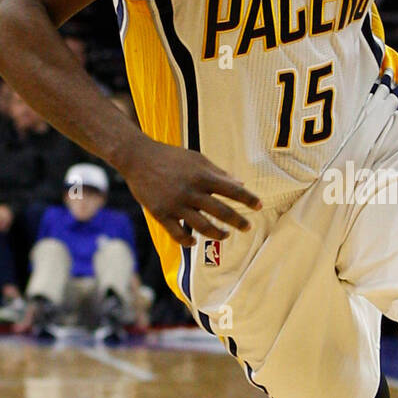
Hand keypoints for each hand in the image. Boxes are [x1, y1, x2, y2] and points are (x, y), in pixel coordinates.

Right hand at [120, 134, 261, 248]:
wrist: (137, 157)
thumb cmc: (171, 156)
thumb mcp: (197, 159)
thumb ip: (219, 173)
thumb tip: (240, 184)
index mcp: (202, 176)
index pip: (232, 190)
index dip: (248, 199)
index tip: (259, 206)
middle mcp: (190, 192)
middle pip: (221, 211)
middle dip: (238, 221)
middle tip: (247, 227)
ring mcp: (175, 205)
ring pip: (202, 226)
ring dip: (217, 233)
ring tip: (226, 235)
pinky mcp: (160, 214)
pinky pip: (178, 234)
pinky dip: (188, 240)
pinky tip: (195, 241)